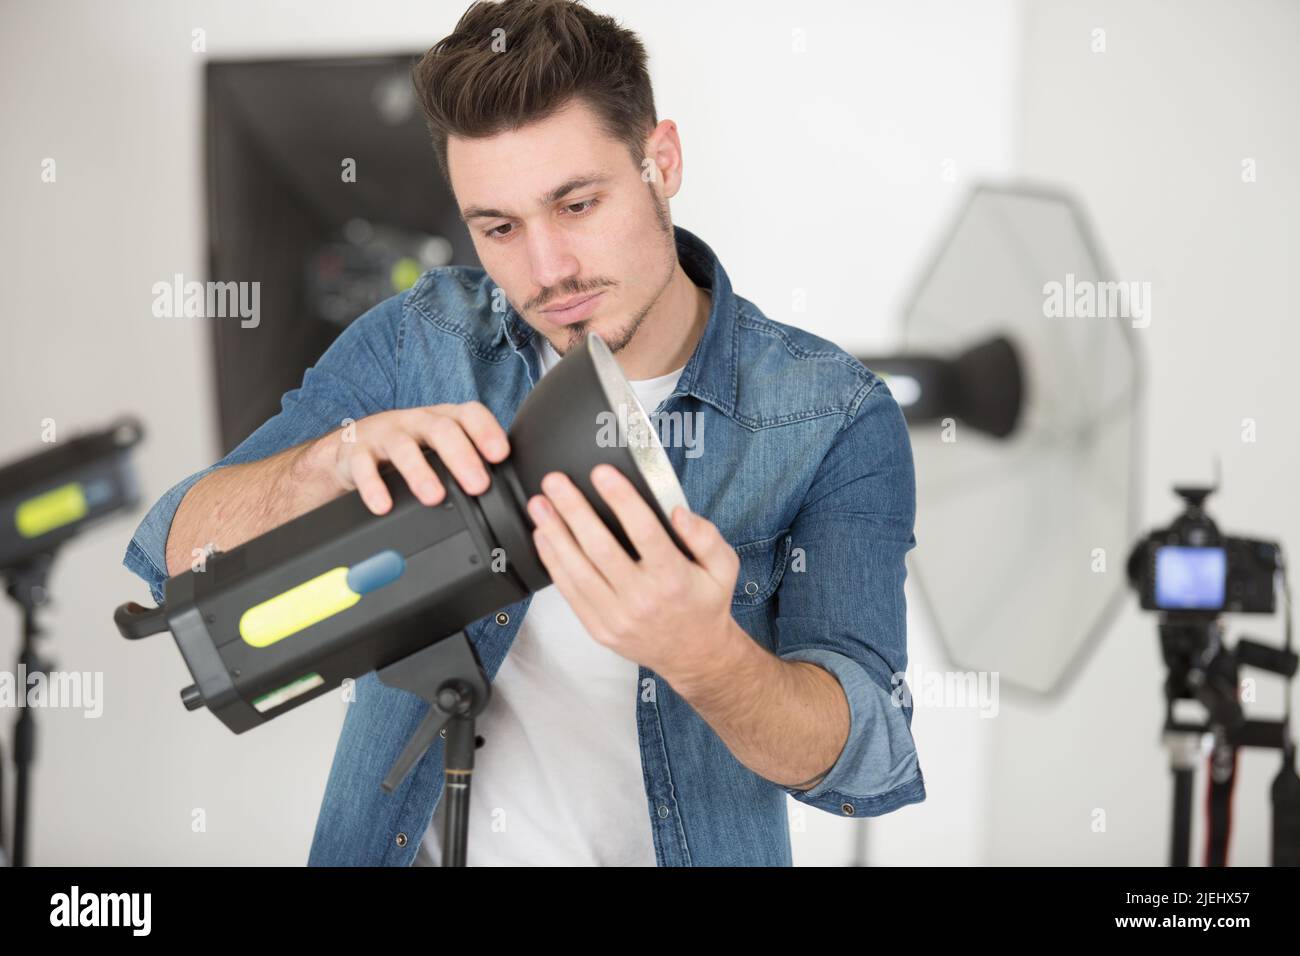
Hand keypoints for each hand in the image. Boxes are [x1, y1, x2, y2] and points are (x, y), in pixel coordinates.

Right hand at [326, 403, 509, 513]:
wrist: (352, 446)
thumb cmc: (410, 448)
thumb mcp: (440, 446)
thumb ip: (469, 459)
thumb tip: (509, 489)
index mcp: (443, 419)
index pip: (469, 414)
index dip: (487, 431)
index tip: (501, 454)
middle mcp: (416, 422)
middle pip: (441, 430)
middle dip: (462, 457)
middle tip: (478, 485)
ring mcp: (386, 435)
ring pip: (403, 447)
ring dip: (421, 472)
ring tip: (434, 497)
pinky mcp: (357, 453)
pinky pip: (363, 467)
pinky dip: (373, 487)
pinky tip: (383, 505)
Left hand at [526, 463, 742, 685]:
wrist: (693, 655)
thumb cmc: (704, 603)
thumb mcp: (723, 567)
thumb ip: (706, 536)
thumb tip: (678, 512)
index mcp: (673, 578)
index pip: (644, 532)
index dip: (621, 499)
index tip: (602, 474)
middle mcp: (642, 599)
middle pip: (600, 548)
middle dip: (574, 510)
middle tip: (555, 482)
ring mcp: (617, 617)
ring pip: (577, 570)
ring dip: (554, 533)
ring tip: (539, 505)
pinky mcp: (599, 628)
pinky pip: (570, 592)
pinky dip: (553, 562)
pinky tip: (543, 537)